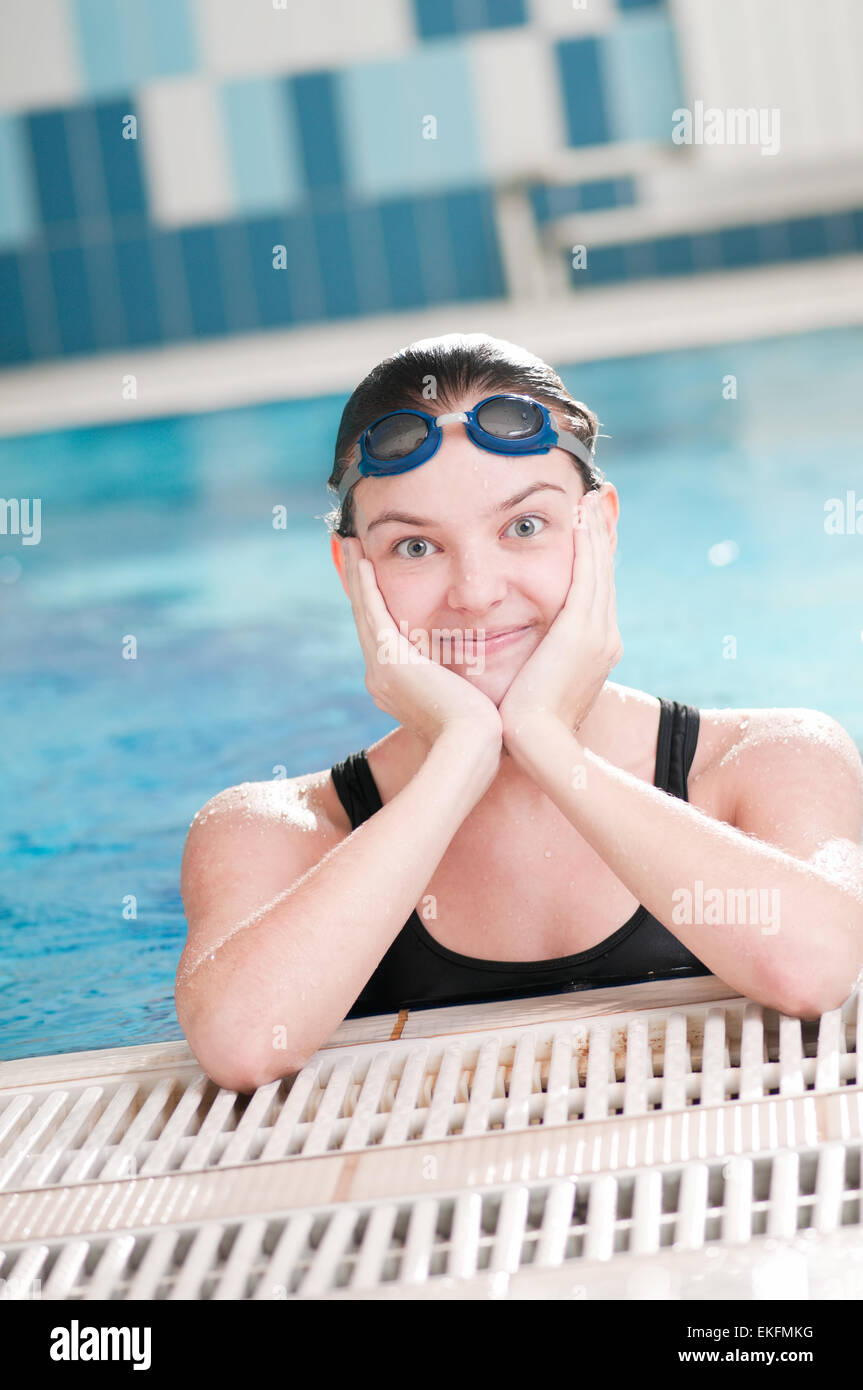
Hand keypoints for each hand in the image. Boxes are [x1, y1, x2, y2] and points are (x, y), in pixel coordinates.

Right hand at [340, 537, 502, 749]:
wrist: (472, 749)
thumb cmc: (482, 736)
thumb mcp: (468, 705)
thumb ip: (466, 686)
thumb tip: (482, 678)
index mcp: (397, 690)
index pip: (384, 640)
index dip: (378, 609)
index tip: (377, 585)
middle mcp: (381, 679)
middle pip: (368, 622)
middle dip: (362, 589)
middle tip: (353, 556)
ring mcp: (381, 669)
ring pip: (365, 611)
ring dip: (359, 577)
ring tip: (352, 547)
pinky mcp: (389, 659)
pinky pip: (372, 610)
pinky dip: (366, 584)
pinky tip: (362, 559)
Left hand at [498, 490, 622, 743]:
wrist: (536, 745)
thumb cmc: (522, 726)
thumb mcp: (531, 685)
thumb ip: (528, 662)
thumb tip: (511, 654)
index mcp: (592, 651)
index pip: (593, 593)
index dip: (591, 560)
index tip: (584, 531)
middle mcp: (604, 638)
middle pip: (604, 575)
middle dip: (600, 537)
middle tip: (594, 501)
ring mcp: (599, 633)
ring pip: (600, 569)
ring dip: (595, 531)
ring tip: (589, 498)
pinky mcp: (583, 631)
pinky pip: (588, 574)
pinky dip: (588, 544)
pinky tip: (581, 516)